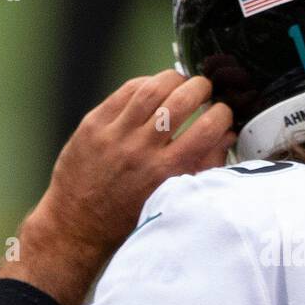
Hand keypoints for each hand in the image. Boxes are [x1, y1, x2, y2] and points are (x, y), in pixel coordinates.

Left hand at [1, 70, 234, 304]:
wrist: (78, 225)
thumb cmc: (130, 217)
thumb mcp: (173, 197)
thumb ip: (203, 166)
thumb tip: (226, 134)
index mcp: (167, 173)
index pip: (207, 128)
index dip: (223, 114)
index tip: (223, 113)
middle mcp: (141, 151)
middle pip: (181, 100)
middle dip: (202, 88)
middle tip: (206, 90)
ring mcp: (115, 135)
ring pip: (152, 87)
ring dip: (175, 78)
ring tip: (182, 83)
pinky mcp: (94, 124)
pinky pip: (126, 91)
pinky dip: (146, 83)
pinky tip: (155, 89)